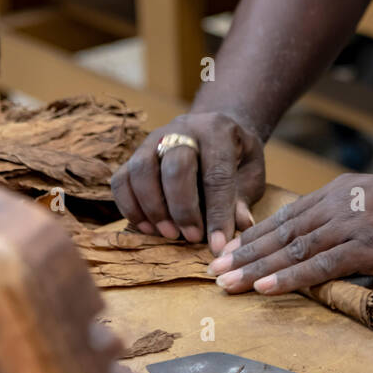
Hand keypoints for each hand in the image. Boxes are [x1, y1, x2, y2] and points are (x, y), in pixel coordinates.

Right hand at [111, 112, 265, 254]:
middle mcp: (182, 129)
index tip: (218, 244)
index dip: (218, 212)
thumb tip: (240, 225)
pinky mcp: (134, 154)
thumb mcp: (251, 172)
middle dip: (183, 208)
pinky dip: (130, 207)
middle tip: (192, 237)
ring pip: (142, 169)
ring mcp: (153, 139)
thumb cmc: (236, 158)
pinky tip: (147, 228)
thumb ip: (244, 197)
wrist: (213, 132)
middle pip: (175, 166)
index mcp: (218, 130)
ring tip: (169, 234)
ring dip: (154, 208)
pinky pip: (121, 179)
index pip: (217, 173)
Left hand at [208, 173, 372, 293]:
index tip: (230, 250)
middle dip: (245, 251)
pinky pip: (320, 266)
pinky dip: (288, 278)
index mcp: (346, 190)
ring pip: (293, 247)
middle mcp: (344, 201)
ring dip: (255, 267)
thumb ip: (357, 225)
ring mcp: (356, 222)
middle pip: (283, 230)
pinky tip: (264, 288)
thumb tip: (337, 252)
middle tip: (212, 270)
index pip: (290, 214)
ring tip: (225, 283)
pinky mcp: (371, 246)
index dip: (257, 234)